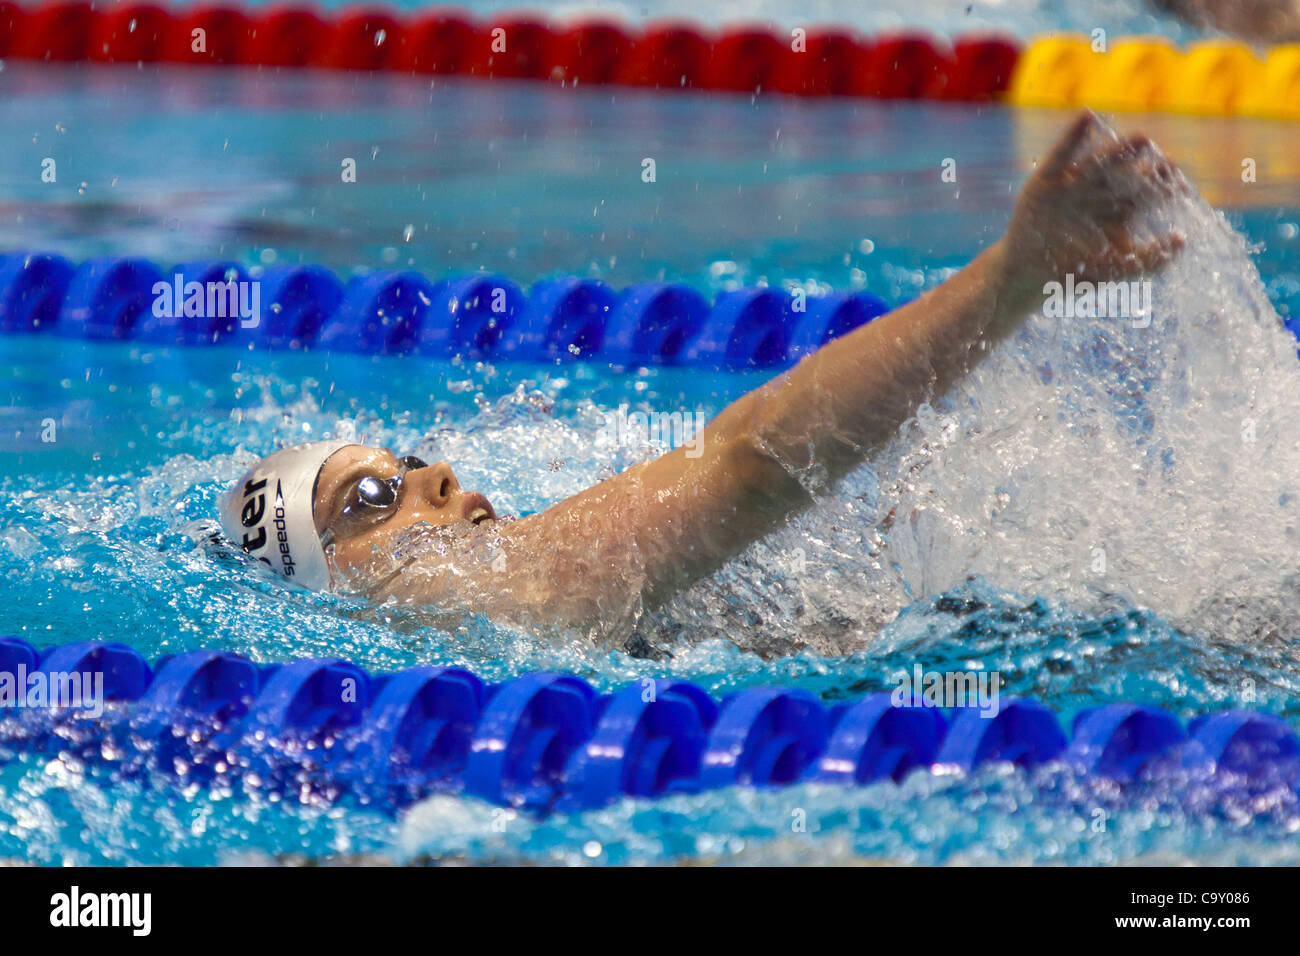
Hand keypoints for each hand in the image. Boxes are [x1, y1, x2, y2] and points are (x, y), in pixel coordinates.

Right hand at [1001, 109, 1190, 307]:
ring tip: (1143, 139)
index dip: (1167, 187)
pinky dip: (1073, 134)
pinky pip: (1062, 153)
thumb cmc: (1073, 276)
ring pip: (1102, 160)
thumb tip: (1183, 239)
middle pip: (1130, 172)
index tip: (1182, 187)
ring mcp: (1074, 184)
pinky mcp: (1047, 179)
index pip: (1150, 193)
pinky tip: (1087, 116)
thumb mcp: (1116, 272)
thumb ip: (1150, 261)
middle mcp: (1100, 193)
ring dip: (1122, 148)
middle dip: (1149, 165)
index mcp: (1120, 212)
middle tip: (1167, 162)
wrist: (1025, 279)